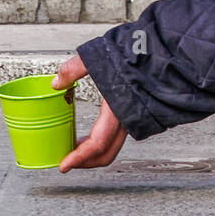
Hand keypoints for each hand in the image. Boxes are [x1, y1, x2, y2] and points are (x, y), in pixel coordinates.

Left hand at [52, 54, 128, 170]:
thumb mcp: (98, 56)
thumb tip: (56, 82)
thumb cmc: (135, 52)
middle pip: (106, 153)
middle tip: (67, 162)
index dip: (79, 158)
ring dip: (92, 154)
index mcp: (118, 108)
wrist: (157, 49)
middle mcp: (128, 118)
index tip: (64, 166)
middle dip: (85, 162)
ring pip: (112, 147)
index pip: (98, 143)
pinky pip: (116, 137)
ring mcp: (132, 117)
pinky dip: (101, 144)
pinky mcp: (134, 113)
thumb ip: (73, 69)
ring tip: (75, 149)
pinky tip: (90, 135)